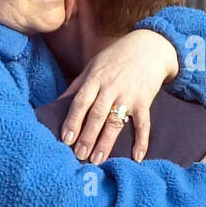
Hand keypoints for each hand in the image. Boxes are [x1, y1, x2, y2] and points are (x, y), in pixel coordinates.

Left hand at [60, 28, 177, 164]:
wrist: (150, 47)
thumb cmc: (115, 58)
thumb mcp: (92, 66)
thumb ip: (76, 86)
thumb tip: (55, 104)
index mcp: (95, 79)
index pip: (81, 102)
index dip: (73, 121)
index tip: (66, 139)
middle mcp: (111, 87)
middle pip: (97, 115)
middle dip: (87, 136)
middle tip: (79, 156)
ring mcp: (129, 95)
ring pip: (116, 122)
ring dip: (106, 143)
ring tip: (97, 160)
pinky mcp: (145, 101)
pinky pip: (143, 123)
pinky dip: (141, 140)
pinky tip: (137, 157)